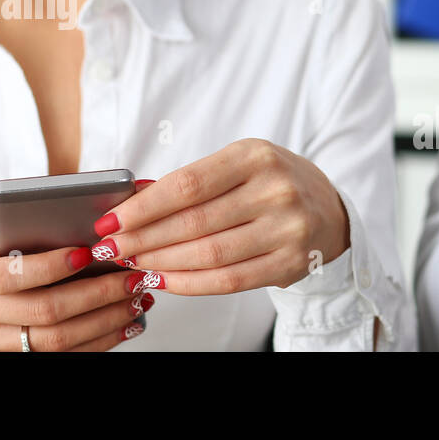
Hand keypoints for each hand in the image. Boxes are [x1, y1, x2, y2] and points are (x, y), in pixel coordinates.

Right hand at [0, 207, 149, 350]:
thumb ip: (1, 215)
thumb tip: (58, 210)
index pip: (10, 276)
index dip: (53, 267)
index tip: (89, 252)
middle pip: (42, 313)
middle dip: (97, 295)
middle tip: (132, 277)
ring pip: (52, 343)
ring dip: (103, 323)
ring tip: (136, 301)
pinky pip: (52, 358)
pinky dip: (93, 345)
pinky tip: (122, 326)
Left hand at [87, 139, 349, 294]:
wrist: (329, 210)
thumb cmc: (272, 184)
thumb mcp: (239, 165)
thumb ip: (191, 182)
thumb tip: (132, 200)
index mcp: (256, 156)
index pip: (187, 185)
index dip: (142, 207)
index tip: (109, 221)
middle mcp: (276, 190)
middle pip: (193, 222)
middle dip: (143, 238)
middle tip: (111, 249)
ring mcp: (287, 229)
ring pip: (209, 254)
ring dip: (162, 262)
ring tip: (133, 263)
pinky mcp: (290, 263)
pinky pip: (229, 280)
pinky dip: (189, 283)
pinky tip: (164, 279)